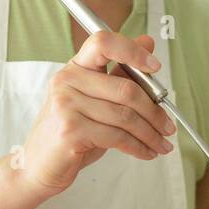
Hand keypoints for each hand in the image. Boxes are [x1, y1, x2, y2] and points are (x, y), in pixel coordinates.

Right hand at [14, 31, 177, 197]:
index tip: (155, 66)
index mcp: (75, 68)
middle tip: (169, 127)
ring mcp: (66, 105)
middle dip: (155, 112)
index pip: (103, 42)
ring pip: (125, 116)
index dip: (133, 51)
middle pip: (126, 89)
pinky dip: (138, 147)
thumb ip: (119, 73)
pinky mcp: (70, 130)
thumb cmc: (71, 132)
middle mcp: (67, 81)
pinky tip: (146, 152)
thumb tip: (147, 43)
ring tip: (161, 145)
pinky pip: (117, 137)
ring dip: (150, 134)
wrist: (39, 165)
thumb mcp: (96, 100)